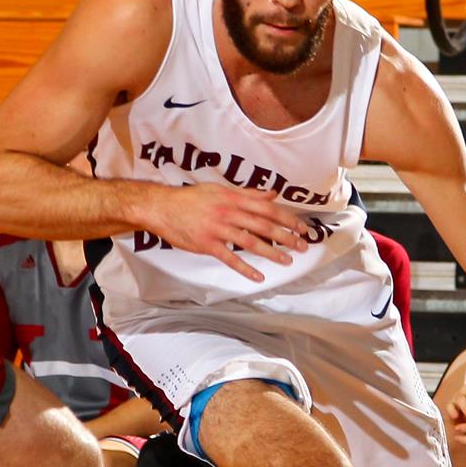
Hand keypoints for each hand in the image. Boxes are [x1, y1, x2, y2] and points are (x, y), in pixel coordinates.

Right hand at [140, 182, 314, 282]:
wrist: (163, 208)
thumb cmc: (192, 198)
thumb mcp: (221, 189)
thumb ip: (247, 193)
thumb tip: (272, 194)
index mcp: (234, 199)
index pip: (268, 209)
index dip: (288, 218)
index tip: (302, 228)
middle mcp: (229, 213)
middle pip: (264, 226)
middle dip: (286, 237)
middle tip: (302, 246)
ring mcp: (218, 230)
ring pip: (250, 242)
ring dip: (271, 253)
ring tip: (287, 261)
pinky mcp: (207, 245)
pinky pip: (230, 259)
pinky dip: (245, 269)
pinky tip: (258, 276)